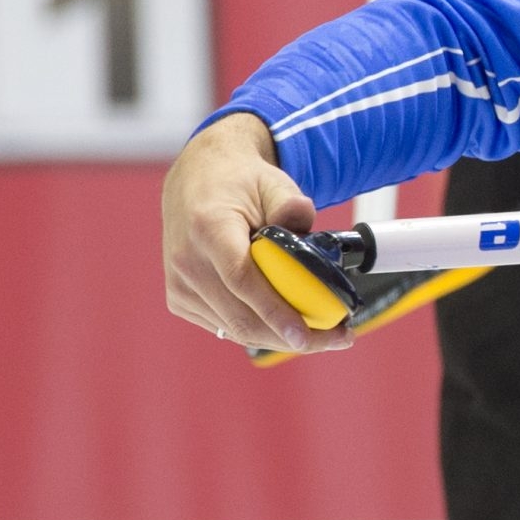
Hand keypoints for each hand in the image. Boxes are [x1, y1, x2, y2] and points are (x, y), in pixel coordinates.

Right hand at [161, 114, 353, 354]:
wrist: (197, 180)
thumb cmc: (239, 183)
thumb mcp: (271, 182)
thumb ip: (290, 203)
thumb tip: (303, 218)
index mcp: (208, 228)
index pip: (241, 279)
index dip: (275, 312)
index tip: (305, 335)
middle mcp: (186, 260)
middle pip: (241, 316)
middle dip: (293, 337)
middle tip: (339, 338)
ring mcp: (180, 284)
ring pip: (236, 329)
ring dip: (281, 339)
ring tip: (324, 334)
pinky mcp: (180, 299)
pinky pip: (226, 327)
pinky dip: (260, 332)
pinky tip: (290, 326)